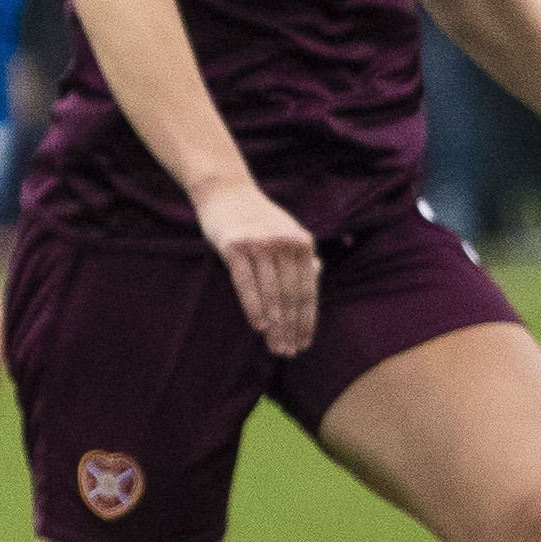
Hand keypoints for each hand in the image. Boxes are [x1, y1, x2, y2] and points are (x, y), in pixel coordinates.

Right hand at [196, 177, 319, 356]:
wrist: (225, 190)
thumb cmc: (255, 215)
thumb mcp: (285, 230)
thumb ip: (300, 254)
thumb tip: (315, 277)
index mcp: (302, 243)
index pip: (308, 290)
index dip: (307, 319)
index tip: (305, 342)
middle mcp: (285, 243)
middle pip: (291, 295)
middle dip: (291, 328)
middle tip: (289, 352)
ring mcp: (260, 244)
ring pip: (271, 293)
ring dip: (275, 325)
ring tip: (274, 346)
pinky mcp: (234, 246)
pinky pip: (246, 284)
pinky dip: (254, 307)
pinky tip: (259, 326)